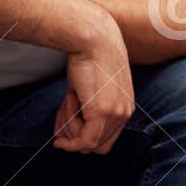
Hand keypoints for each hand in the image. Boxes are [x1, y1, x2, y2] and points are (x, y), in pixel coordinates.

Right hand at [56, 13, 132, 153]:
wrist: (94, 38)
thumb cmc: (89, 56)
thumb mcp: (90, 86)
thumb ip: (85, 108)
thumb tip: (65, 132)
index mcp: (125, 108)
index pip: (106, 140)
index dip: (83, 141)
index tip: (63, 134)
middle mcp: (125, 113)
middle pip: (98, 147)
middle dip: (74, 138)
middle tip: (60, 119)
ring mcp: (116, 114)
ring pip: (88, 143)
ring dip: (70, 127)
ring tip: (67, 99)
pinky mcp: (103, 112)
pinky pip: (85, 139)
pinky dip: (70, 131)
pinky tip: (65, 106)